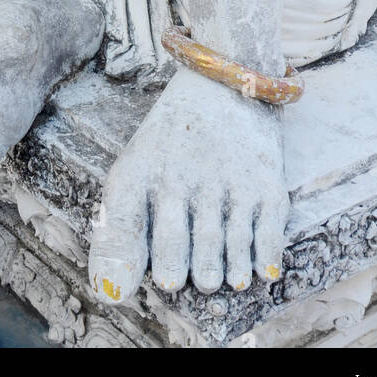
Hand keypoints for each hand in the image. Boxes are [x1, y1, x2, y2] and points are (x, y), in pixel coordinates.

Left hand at [88, 68, 288, 300]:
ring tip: (215, 280)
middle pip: (177, 245)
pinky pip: (266, 234)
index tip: (123, 288)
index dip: (123, 262)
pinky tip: (257, 271)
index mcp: (142, 172)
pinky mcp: (266, 183)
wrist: (225, 83)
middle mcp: (184, 176)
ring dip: (220, 272)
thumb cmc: (172, 142)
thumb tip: (109, 293)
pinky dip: (262, 259)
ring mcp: (228, 180)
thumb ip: (119, 229)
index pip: (124, 224)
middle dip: (177, 271)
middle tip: (177, 280)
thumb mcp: (136, 169)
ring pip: (222, 247)